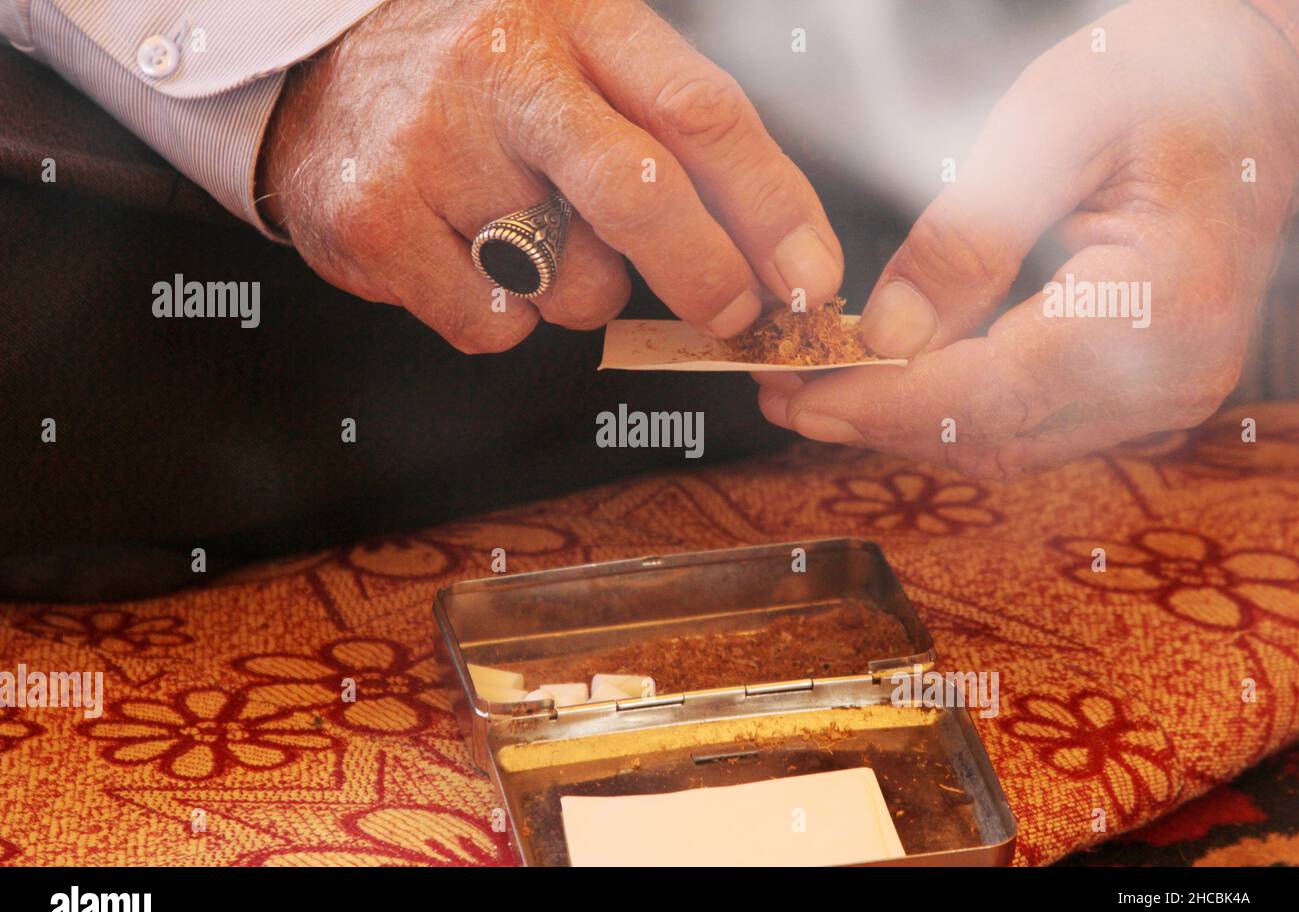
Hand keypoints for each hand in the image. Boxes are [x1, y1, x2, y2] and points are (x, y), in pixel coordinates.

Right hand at [258, 0, 841, 352]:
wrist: (317, 74)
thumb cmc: (480, 80)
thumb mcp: (578, 57)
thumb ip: (665, 131)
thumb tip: (769, 251)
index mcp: (576, 17)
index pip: (701, 110)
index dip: (772, 206)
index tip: (812, 273)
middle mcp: (504, 72)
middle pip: (641, 194)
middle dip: (705, 274)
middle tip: (729, 311)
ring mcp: (432, 148)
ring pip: (568, 283)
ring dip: (580, 291)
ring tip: (530, 237)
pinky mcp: (376, 224)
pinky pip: (492, 324)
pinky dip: (504, 317)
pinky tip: (469, 260)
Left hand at [758, 0, 1298, 477]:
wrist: (1256, 84)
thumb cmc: (1169, 79)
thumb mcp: (1054, 125)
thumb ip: (967, 238)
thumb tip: (886, 337)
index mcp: (1161, 303)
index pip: (989, 390)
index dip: (880, 401)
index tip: (796, 393)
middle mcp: (1169, 375)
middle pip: (990, 436)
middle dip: (875, 421)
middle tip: (784, 394)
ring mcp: (1161, 396)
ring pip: (1004, 446)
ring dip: (905, 425)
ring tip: (819, 389)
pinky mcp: (1140, 393)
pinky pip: (1028, 428)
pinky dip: (951, 412)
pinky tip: (894, 381)